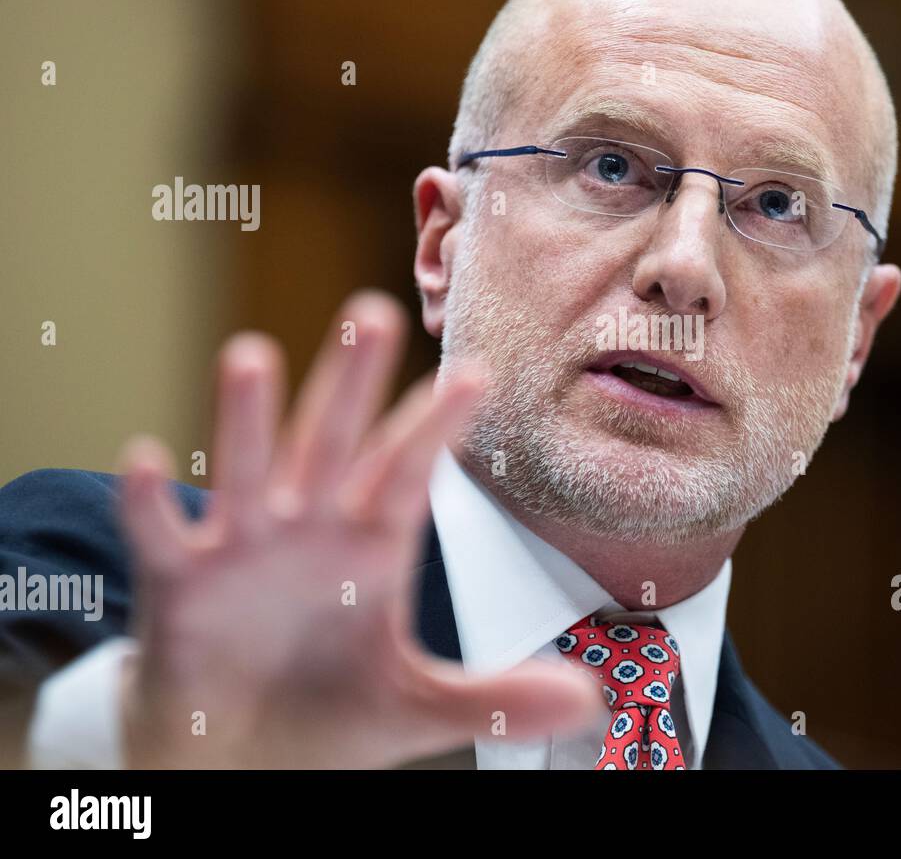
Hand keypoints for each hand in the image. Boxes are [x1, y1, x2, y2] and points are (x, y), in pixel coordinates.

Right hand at [115, 290, 602, 767]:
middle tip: (374, 310)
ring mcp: (243, 549)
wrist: (242, 756)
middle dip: (351, 380)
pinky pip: (163, 537)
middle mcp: (309, 528)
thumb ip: (495, 696)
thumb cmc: (329, 708)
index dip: (437, 426)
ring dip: (248, 417)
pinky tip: (148, 456)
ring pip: (248, 469)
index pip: (409, 471)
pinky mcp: (180, 585)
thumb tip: (587, 700)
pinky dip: (151, 503)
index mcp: (371, 544)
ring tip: (251, 354)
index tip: (477, 375)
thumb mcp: (417, 704)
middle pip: (334, 442)